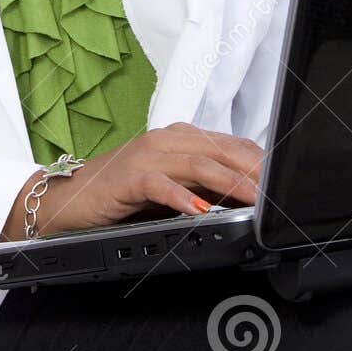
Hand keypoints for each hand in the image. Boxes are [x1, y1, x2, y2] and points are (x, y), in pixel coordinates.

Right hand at [0, 123, 263, 241]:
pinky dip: (182, 197)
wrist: (67, 199)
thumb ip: (205, 188)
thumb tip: (247, 198)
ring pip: (199, 164)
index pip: (232, 146)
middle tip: (279, 192)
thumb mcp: (172, 189)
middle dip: (255, 172)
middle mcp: (167, 140)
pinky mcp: (129, 176)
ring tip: (254, 199)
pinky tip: (199, 210)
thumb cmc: (119, 195)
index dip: (260, 164)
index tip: (284, 183)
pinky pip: (161, 184)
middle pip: (222, 152)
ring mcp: (148, 156)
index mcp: (181, 139)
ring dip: (230, 183)